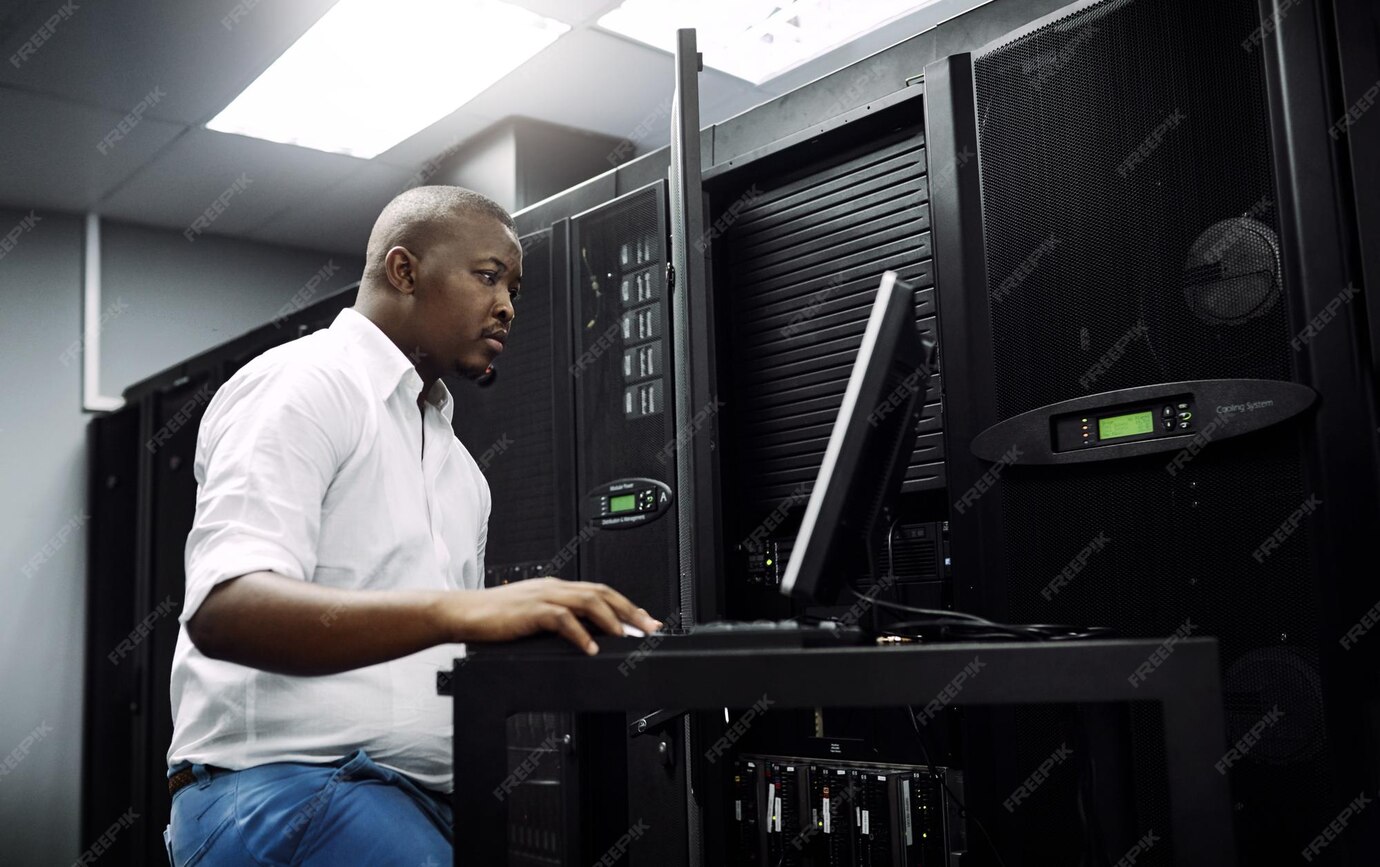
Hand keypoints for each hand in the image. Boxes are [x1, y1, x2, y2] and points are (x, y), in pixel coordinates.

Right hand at [439, 578, 661, 654]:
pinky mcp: (530, 610)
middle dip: (629, 610)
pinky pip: (562, 619)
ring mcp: (542, 596)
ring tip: (626, 637)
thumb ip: (557, 621)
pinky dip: (580, 634)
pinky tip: (591, 647)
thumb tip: (587, 636)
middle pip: (601, 593)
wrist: (461, 613)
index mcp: (555, 587)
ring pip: (587, 601)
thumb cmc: (492, 618)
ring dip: (611, 620)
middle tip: (649, 627)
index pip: (599, 591)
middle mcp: (553, 587)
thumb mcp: (531, 617)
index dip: (626, 605)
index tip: (645, 621)